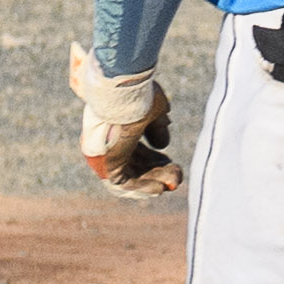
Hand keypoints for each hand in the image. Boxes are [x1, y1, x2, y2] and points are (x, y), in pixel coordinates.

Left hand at [69, 44, 182, 197]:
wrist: (125, 94)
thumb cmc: (139, 97)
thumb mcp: (154, 113)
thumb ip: (157, 129)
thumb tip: (163, 145)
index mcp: (118, 128)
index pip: (135, 151)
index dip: (154, 160)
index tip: (171, 163)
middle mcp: (109, 142)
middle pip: (135, 164)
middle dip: (158, 172)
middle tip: (177, 177)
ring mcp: (107, 153)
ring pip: (132, 174)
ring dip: (154, 181)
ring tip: (174, 181)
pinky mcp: (107, 163)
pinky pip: (124, 183)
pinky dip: (143, 187)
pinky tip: (160, 188)